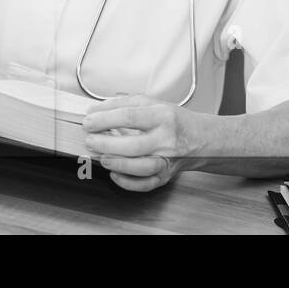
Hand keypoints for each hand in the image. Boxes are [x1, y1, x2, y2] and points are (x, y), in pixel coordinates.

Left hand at [81, 94, 205, 191]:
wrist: (199, 138)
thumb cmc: (174, 120)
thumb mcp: (153, 103)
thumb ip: (124, 104)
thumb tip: (96, 110)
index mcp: (162, 116)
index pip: (129, 117)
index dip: (105, 119)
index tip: (89, 121)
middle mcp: (166, 139)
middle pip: (134, 144)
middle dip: (107, 144)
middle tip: (90, 140)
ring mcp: (166, 160)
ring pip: (141, 168)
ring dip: (117, 163)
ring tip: (101, 157)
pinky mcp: (165, 176)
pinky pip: (145, 184)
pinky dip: (127, 182)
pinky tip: (114, 173)